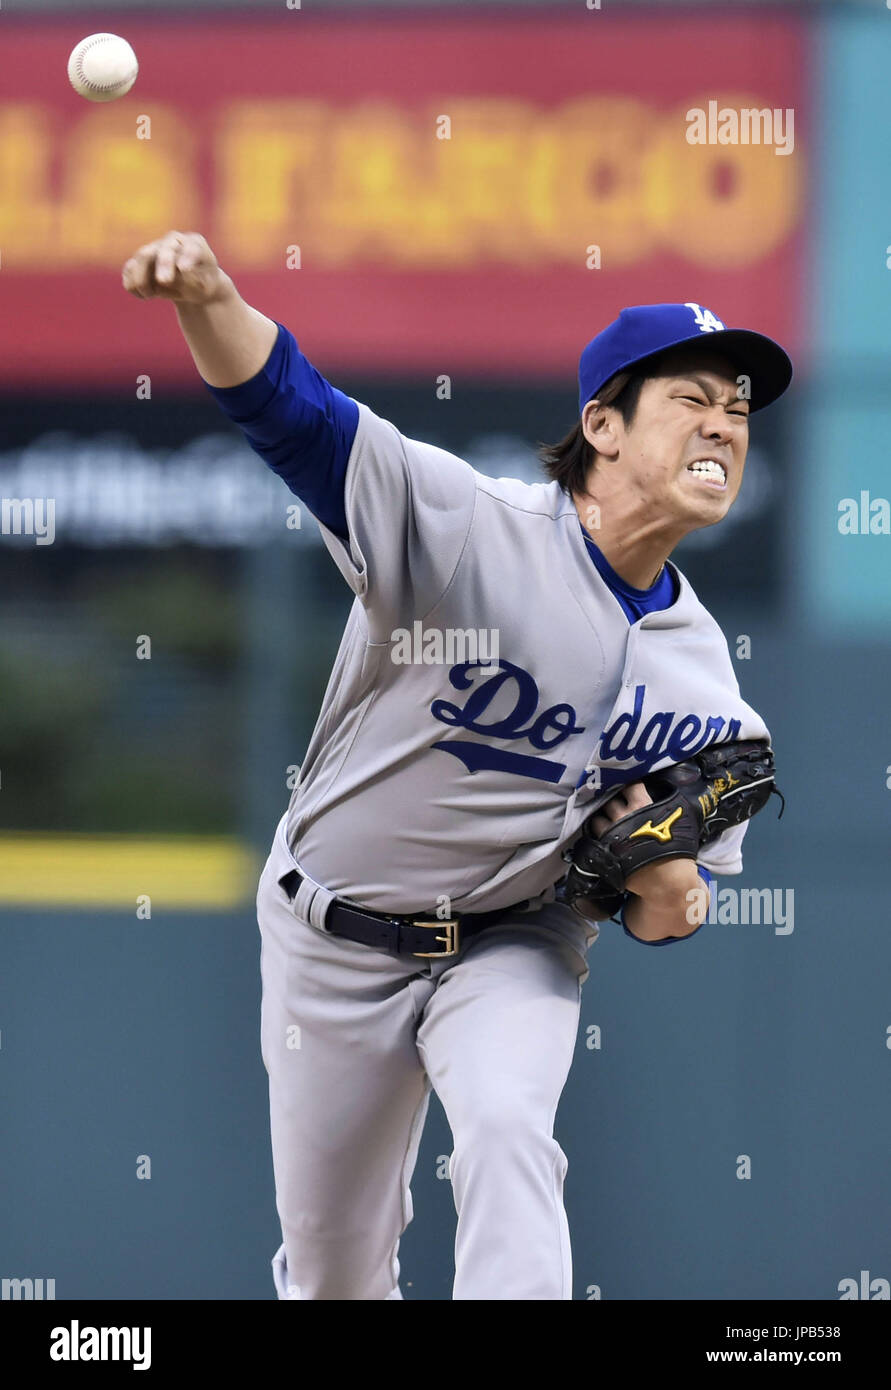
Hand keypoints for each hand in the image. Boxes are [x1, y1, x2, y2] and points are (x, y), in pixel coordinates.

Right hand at [121, 230, 230, 304]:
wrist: (194, 286)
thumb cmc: (202, 284)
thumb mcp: (205, 287)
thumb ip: (192, 282)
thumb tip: (172, 275)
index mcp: (194, 244)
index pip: (192, 248)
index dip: (187, 256)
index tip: (185, 269)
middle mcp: (173, 242)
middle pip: (164, 249)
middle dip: (163, 264)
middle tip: (164, 281)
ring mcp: (155, 249)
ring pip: (141, 258)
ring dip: (143, 280)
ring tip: (150, 296)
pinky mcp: (140, 262)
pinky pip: (129, 270)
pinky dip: (133, 286)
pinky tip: (145, 296)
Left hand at [589, 781, 695, 900]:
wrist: (668, 881)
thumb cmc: (679, 852)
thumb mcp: (682, 821)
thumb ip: (671, 804)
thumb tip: (668, 793)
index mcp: (642, 805)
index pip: (630, 785)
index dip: (630, 787)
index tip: (630, 790)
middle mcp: (623, 816)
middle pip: (610, 800)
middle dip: (613, 803)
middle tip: (618, 808)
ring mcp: (612, 833)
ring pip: (597, 819)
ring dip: (602, 819)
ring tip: (608, 824)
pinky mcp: (605, 851)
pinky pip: (593, 838)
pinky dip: (597, 837)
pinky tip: (603, 838)